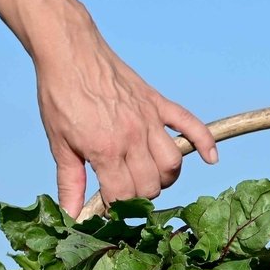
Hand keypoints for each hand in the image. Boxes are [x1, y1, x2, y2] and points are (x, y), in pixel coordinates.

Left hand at [34, 18, 217, 215]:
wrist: (70, 53)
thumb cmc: (59, 97)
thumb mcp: (59, 143)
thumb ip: (69, 182)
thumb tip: (70, 216)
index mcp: (106, 150)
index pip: (125, 196)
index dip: (116, 206)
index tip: (107, 203)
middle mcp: (133, 137)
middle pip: (152, 184)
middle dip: (138, 194)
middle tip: (123, 189)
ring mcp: (149, 119)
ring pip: (173, 163)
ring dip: (164, 177)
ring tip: (149, 176)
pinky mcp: (158, 103)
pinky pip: (190, 124)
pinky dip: (204, 143)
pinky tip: (210, 159)